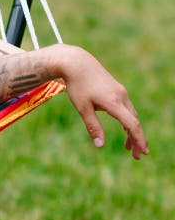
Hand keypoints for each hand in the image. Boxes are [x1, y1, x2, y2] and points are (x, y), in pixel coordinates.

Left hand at [54, 45, 148, 159]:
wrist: (77, 63)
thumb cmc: (77, 86)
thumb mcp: (82, 108)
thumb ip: (93, 126)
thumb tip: (100, 145)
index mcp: (114, 102)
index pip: (131, 124)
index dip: (138, 139)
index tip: (142, 152)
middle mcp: (121, 97)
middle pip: (134, 121)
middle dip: (136, 139)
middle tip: (137, 156)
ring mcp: (120, 92)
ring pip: (131, 115)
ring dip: (131, 131)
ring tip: (128, 147)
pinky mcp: (117, 90)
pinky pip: (126, 108)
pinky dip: (127, 121)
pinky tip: (124, 129)